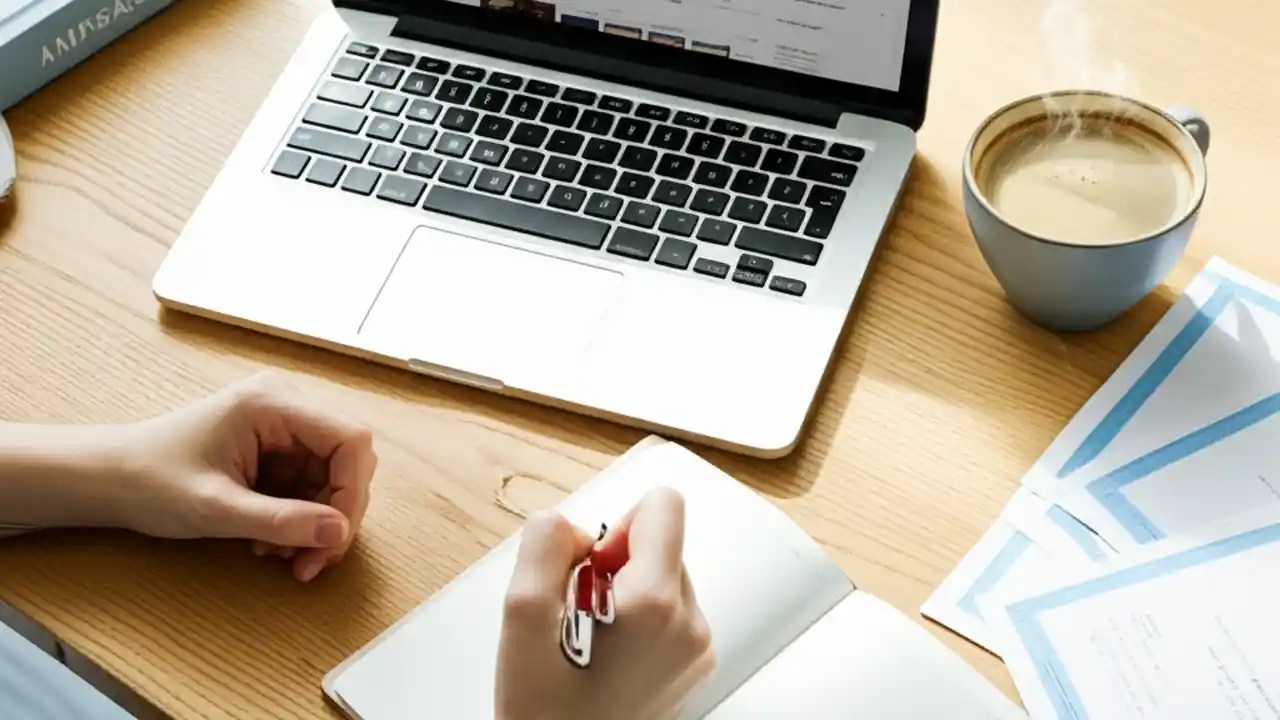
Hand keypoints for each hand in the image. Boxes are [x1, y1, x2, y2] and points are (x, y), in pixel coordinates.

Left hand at [116, 371, 376, 581]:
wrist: (108, 480)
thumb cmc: (150, 482)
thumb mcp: (215, 509)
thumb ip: (280, 521)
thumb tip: (339, 532)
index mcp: (272, 403)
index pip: (350, 440)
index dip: (353, 491)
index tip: (334, 538)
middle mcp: (285, 404)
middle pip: (347, 460)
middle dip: (335, 515)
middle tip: (312, 560)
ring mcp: (281, 424)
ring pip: (332, 477)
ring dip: (316, 522)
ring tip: (281, 555)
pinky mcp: (275, 445)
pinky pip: (310, 483)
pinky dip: (299, 517)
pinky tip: (270, 540)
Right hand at [495, 488, 714, 719]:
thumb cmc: (543, 715)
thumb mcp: (520, 619)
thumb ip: (544, 547)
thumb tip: (574, 526)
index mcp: (656, 605)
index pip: (664, 506)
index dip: (616, 524)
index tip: (588, 568)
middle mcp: (689, 624)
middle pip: (660, 542)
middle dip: (614, 564)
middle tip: (576, 614)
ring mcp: (695, 648)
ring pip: (661, 575)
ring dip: (622, 592)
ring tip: (588, 642)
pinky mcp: (691, 665)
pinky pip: (666, 610)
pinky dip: (633, 619)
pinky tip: (602, 656)